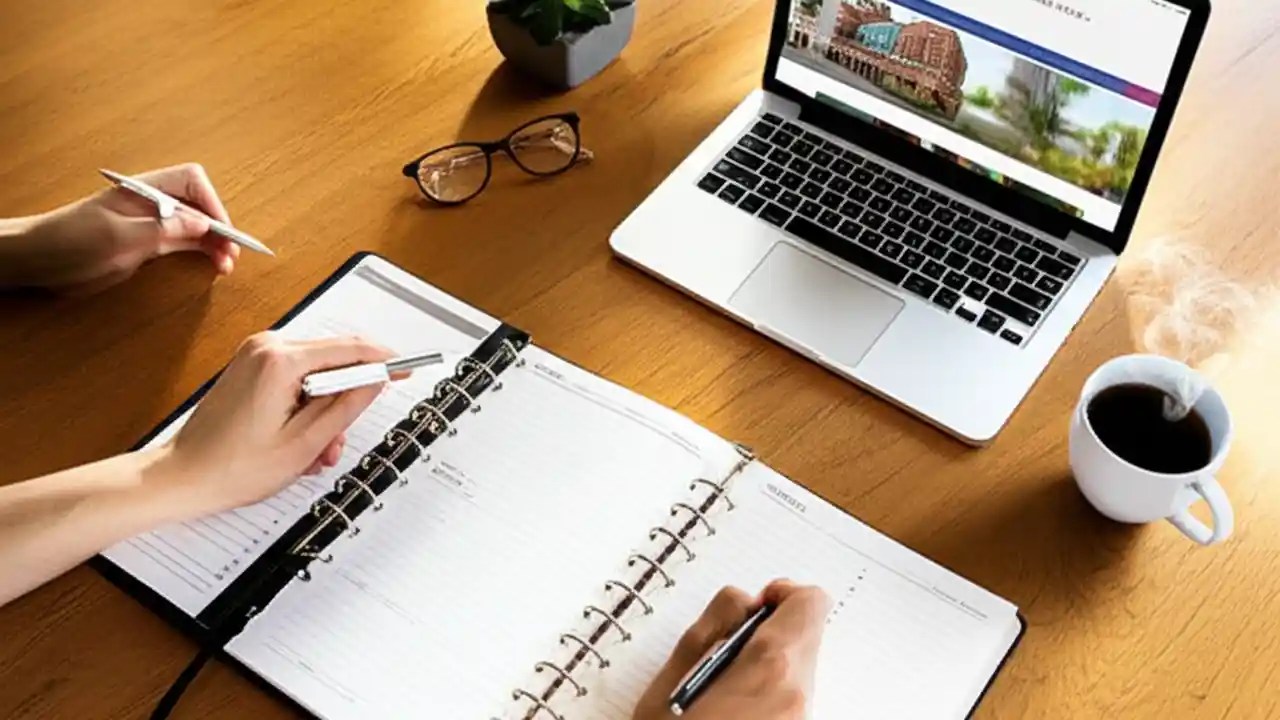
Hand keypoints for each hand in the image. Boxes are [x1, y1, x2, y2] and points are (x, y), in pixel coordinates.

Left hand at [1, 163, 239, 292]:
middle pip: (198, 205)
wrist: (37, 260)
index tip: (221, 231)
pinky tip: (211, 263)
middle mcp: (150, 204)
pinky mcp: (145, 245)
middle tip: (232, 254)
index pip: (191, 181)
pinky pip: (182, 243)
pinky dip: (200, 252)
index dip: (212, 203)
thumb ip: (163, 230)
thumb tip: (203, 225)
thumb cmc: (69, 242)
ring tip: (227, 264)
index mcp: (143, 191)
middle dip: (220, 227)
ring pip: (194, 227)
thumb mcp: (119, 237)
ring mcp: (149, 224)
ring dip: (214, 243)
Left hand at [165, 332, 395, 516]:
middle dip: (346, 401)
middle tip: (340, 440)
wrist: (182, 477)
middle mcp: (267, 348)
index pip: (349, 349)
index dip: (383, 363)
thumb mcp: (304, 443)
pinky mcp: (252, 367)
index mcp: (280, 361)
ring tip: (315, 451)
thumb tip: (375, 383)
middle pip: (333, 361)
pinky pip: (297, 379)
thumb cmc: (230, 467)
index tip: (405, 371)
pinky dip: (307, 407)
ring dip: (326, 411)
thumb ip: (347, 407)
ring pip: (317, 374)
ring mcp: (256, 356)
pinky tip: (299, 439)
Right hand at [633, 580, 831, 719]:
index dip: (782, 595)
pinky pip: (791, 704)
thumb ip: (711, 626)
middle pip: (807, 638)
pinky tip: (730, 716)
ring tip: (719, 695)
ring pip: (798, 674)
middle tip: (723, 655)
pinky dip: (767, 700)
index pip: (811, 603)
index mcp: (769, 669)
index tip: (755, 607)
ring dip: (765, 671)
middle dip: (768, 636)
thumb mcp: (671, 680)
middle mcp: (797, 698)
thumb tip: (741, 601)